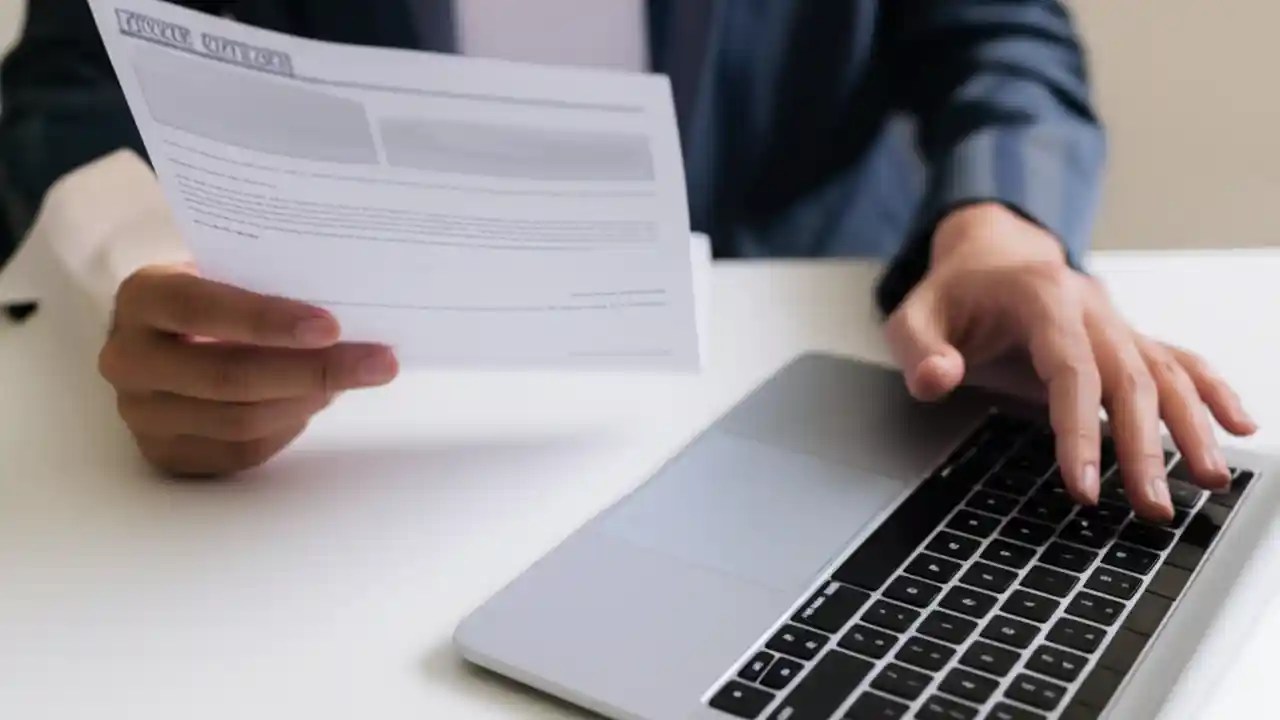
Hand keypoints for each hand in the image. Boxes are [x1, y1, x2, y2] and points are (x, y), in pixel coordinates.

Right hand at [98, 264, 398, 475]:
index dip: (267, 319)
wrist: (162, 337)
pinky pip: (241, 450)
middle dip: (314, 370)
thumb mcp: (225, 274)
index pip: (200, 307)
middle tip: (379, 362)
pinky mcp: (165, 454)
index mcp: (142, 298)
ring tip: (357, 377)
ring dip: (310, 399)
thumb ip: (267, 286)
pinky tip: (319, 400)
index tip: (331, 326)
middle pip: (228, 376)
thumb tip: (354, 313)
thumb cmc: (212, 296)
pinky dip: (290, 425)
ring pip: (240, 420)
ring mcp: (141, 413)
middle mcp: (128, 359)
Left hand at [884, 203, 1256, 521]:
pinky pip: (1177, 359)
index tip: (1084, 485)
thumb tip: (937, 380)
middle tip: (1153, 505)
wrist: (990, 254)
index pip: (1071, 371)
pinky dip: (1211, 389)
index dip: (1080, 430)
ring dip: (1192, 427)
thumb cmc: (953, 294)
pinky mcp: (1126, 337)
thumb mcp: (913, 315)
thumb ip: (919, 349)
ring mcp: (1115, 322)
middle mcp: (1091, 307)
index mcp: (1042, 298)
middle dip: (1145, 446)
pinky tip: (1240, 423)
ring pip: (1163, 373)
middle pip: (1128, 379)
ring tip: (1212, 481)